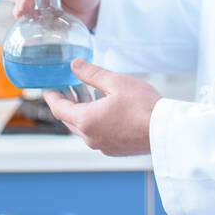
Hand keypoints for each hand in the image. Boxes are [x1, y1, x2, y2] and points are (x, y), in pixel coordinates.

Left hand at [43, 59, 161, 156]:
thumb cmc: (144, 107)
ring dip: (81, 111)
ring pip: (83, 128)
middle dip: (66, 102)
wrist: (166, 131)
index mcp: (87, 120)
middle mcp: (90, 137)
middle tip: (67, 88)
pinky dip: (93, 120)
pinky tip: (104, 108)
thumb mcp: (116, 82)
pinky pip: (96, 134)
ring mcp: (102, 145)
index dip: (52, 97)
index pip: (59, 109)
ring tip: (86, 93)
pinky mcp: (114, 149)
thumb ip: (92, 73)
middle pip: (69, 119)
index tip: (48, 89)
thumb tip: (75, 65)